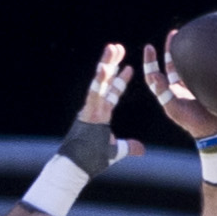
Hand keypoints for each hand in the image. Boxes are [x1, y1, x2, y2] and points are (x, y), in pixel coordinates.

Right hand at [54, 45, 144, 177]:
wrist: (74, 168)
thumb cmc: (90, 161)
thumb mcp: (114, 152)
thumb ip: (127, 148)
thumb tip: (142, 149)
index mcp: (100, 114)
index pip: (112, 93)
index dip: (120, 81)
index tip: (129, 67)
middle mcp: (94, 108)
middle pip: (104, 81)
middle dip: (110, 64)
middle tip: (116, 47)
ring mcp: (89, 109)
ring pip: (98, 83)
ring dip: (105, 65)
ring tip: (112, 48)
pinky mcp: (86, 114)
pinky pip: (93, 95)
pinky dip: (98, 83)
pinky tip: (104, 69)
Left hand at [144, 32, 216, 140]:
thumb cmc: (194, 123)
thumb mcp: (175, 110)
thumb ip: (164, 94)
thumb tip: (154, 75)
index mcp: (168, 93)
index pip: (155, 74)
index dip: (150, 61)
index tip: (149, 47)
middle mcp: (179, 88)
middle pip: (171, 65)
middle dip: (171, 49)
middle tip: (173, 34)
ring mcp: (192, 86)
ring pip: (185, 65)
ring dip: (185, 51)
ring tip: (188, 35)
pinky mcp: (205, 85)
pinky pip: (200, 68)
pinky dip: (199, 58)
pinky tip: (203, 48)